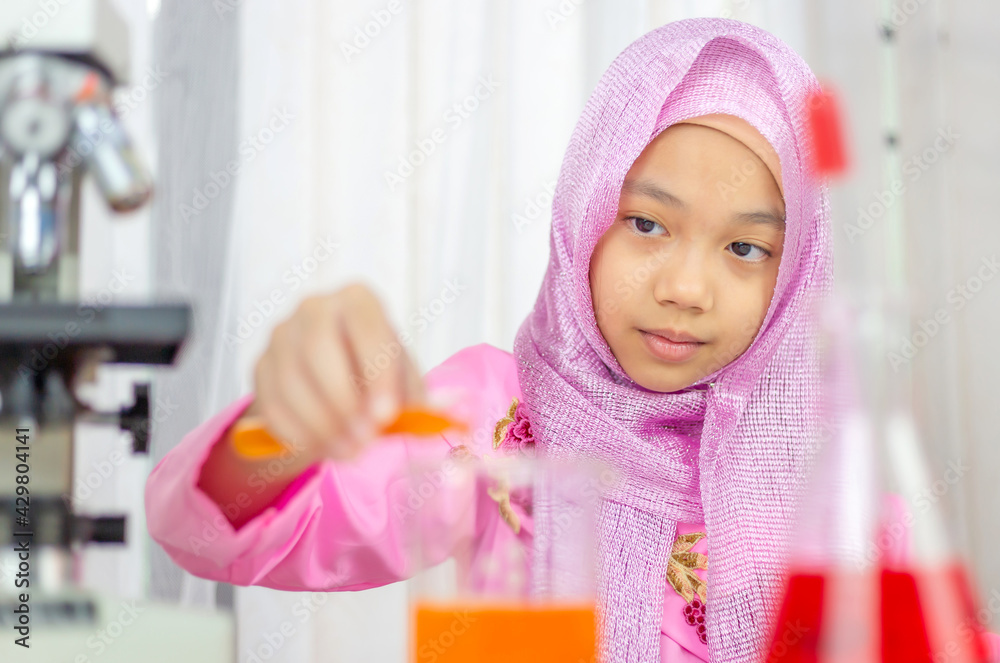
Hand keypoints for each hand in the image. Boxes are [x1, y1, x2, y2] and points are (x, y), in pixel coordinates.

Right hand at [250, 282, 425, 461]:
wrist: (334, 375)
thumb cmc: (375, 371)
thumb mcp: (402, 376)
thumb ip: (412, 395)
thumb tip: (432, 413)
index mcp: (357, 300)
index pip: (366, 326)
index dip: (377, 373)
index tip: (387, 415)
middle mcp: (314, 308)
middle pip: (318, 349)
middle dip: (343, 402)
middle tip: (366, 439)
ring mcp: (281, 335)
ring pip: (292, 382)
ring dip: (323, 425)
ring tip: (352, 451)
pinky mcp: (260, 366)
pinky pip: (273, 404)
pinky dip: (300, 434)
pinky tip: (325, 448)